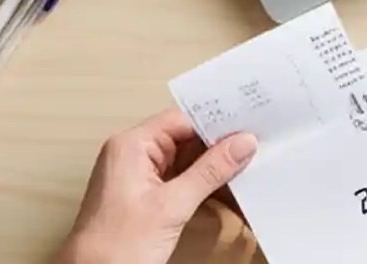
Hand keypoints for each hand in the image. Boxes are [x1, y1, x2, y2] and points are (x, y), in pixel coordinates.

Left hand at [57, 109, 257, 263]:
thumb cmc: (113, 247)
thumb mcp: (172, 205)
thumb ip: (210, 171)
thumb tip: (241, 144)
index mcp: (131, 146)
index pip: (182, 120)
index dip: (216, 122)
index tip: (247, 128)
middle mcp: (132, 156)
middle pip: (185, 138)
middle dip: (218, 146)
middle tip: (252, 149)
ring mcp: (138, 177)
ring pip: (185, 160)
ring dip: (212, 168)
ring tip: (244, 169)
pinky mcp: (145, 197)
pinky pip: (179, 180)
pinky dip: (201, 185)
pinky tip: (223, 190)